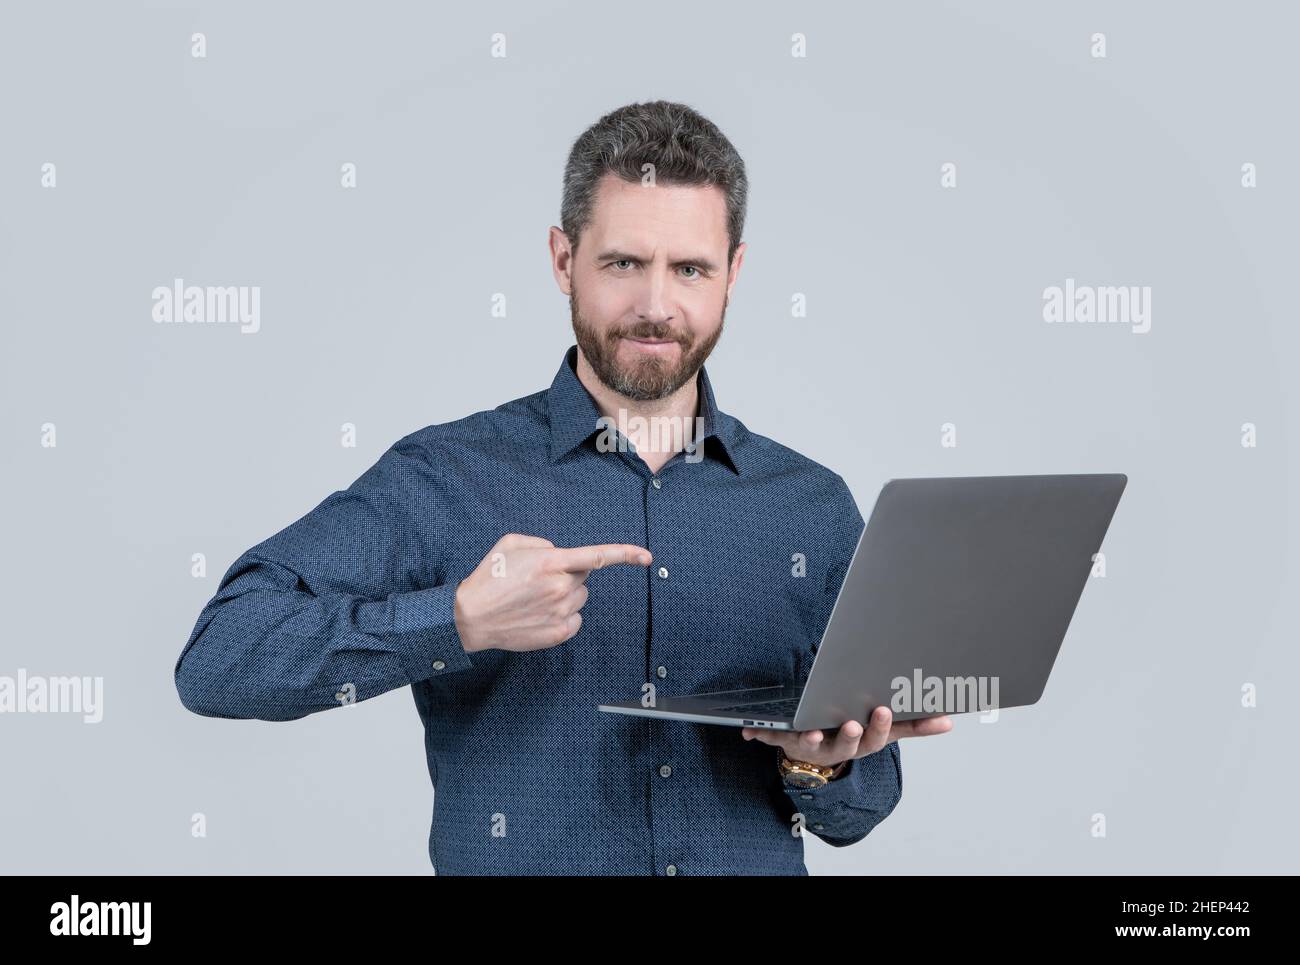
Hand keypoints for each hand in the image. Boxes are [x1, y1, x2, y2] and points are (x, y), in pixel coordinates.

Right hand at [453, 533, 651, 653]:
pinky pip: (575, 619)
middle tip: (538, 580)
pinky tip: (538, 614)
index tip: (646, 557)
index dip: (626, 554)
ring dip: (565, 595)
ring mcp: (560, 612)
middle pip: (583, 576)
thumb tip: (560, 555)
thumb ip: (543, 544)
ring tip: (534, 599)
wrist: (470, 617)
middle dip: (568, 574)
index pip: (598, 556)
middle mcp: (560, 587)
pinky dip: (563, 616)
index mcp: (551, 563)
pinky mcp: (558, 633)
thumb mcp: (511, 544)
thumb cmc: (488, 578)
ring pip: (580, 598)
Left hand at [742, 706, 952, 769]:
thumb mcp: (885, 730)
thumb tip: (948, 721)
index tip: (881, 709)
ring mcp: (811, 746)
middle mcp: (838, 748)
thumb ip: (915, 725)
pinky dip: (760, 734)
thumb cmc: (855, 734)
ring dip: (809, 739)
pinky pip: (772, 738)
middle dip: (850, 735)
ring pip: (810, 746)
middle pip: (846, 745)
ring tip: (809, 732)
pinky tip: (749, 731)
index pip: (875, 737)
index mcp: (862, 743)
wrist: (819, 754)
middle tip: (853, 723)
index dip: (878, 726)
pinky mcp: (786, 741)